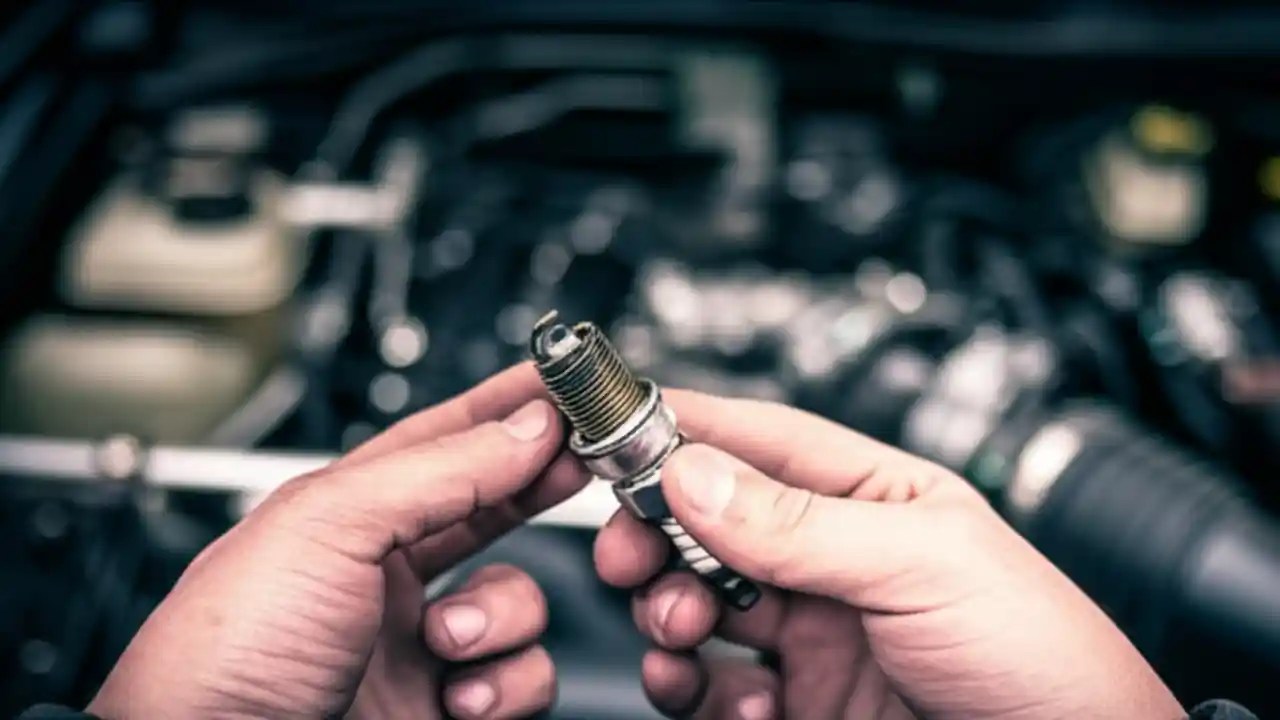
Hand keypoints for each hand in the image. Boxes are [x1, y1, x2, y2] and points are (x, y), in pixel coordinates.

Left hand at [89, 364, 588, 719]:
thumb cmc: (225, 652)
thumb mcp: (329, 526)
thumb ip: (439, 471)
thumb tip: (525, 426)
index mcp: (348, 512)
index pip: (447, 438)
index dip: (509, 407)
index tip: (569, 385)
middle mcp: (387, 573)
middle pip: (495, 509)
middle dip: (540, 489)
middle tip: (587, 464)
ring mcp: (420, 646)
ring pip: (520, 603)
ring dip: (501, 620)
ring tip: (450, 640)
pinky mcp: (449, 708)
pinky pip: (523, 679)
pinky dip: (505, 686)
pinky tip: (458, 695)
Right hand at [595, 391, 1183, 719]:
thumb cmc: (1041, 655)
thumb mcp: (920, 565)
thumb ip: (798, 524)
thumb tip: (693, 473)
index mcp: (868, 497)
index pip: (756, 441)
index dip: (679, 427)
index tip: (608, 427)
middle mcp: (829, 560)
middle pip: (704, 525)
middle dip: (653, 534)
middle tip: (628, 554)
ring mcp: (811, 635)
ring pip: (696, 606)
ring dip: (669, 616)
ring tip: (684, 633)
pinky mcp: (798, 704)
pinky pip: (716, 690)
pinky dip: (706, 696)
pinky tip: (749, 704)